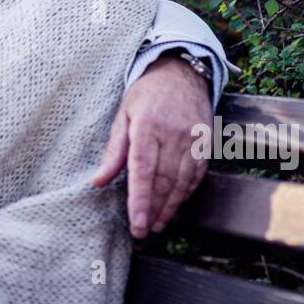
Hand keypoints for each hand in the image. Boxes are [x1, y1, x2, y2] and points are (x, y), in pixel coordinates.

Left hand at [91, 54, 213, 238]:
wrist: (181, 72)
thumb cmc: (146, 94)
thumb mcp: (122, 114)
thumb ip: (113, 150)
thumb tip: (98, 181)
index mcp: (146, 126)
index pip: (143, 170)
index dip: (140, 200)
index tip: (136, 223)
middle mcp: (172, 134)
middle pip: (163, 181)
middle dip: (153, 210)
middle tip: (142, 231)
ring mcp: (192, 139)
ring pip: (182, 182)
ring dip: (170, 207)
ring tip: (157, 224)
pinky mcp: (205, 143)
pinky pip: (197, 175)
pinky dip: (186, 193)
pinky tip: (176, 205)